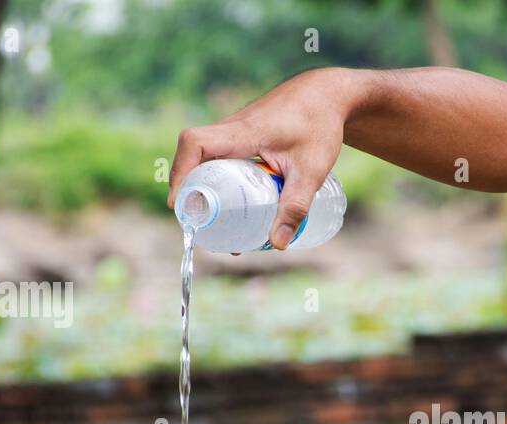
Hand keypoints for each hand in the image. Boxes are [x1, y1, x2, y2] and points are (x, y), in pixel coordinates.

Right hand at [168, 68, 351, 249]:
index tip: (178, 203)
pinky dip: (218, 178)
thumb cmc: (319, 126)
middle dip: (188, 188)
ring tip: (214, 220)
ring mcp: (235, 131)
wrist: (327, 95)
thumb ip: (296, 207)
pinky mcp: (242, 136)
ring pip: (205, 157)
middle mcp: (232, 128)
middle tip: (197, 222)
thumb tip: (278, 245)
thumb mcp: (311, 171)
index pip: (195, 144)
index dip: (180, 172)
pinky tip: (232, 202)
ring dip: (203, 184)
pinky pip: (219, 156)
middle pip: (193, 155)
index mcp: (242, 132)